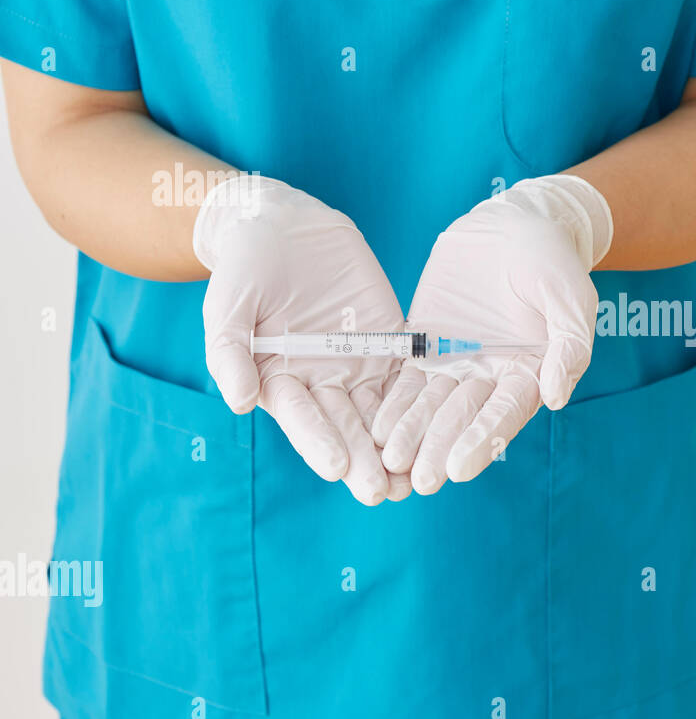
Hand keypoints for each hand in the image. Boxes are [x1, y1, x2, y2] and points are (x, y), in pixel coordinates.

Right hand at [196, 175, 408, 504]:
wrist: (283, 226)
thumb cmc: (245, 268)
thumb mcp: (229, 305)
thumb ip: (232, 353)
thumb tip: (239, 402)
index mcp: (282, 382)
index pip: (304, 419)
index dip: (319, 443)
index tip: (336, 469)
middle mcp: (324, 382)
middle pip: (348, 427)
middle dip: (365, 461)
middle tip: (384, 492)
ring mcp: (360, 364)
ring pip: (384, 412)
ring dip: (400, 444)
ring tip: (416, 477)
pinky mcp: (391, 343)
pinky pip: (411, 374)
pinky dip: (426, 400)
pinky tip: (444, 424)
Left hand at [372, 175, 612, 493]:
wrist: (514, 224)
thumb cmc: (552, 259)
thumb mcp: (571, 297)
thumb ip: (568, 346)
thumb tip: (555, 398)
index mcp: (531, 374)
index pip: (504, 414)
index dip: (481, 440)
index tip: (458, 468)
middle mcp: (491, 378)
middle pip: (462, 420)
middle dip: (439, 449)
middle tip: (420, 480)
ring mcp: (456, 364)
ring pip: (431, 407)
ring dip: (412, 435)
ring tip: (391, 461)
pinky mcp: (426, 346)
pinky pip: (406, 380)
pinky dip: (393, 405)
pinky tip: (376, 428)